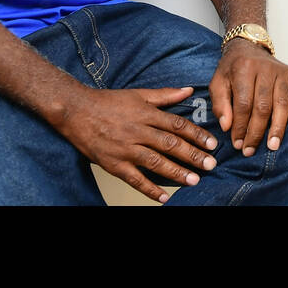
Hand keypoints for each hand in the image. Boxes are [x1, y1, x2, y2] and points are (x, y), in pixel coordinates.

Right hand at [55, 84, 218, 202]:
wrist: (75, 111)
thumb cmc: (107, 102)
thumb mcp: (138, 94)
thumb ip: (165, 95)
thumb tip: (188, 91)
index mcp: (146, 113)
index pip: (177, 124)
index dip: (196, 134)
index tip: (212, 143)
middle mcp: (138, 131)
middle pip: (170, 144)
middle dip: (193, 155)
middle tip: (211, 164)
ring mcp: (125, 149)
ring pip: (155, 162)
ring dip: (176, 172)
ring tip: (194, 180)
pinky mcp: (113, 164)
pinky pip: (134, 179)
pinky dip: (150, 189)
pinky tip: (165, 197)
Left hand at [210, 40, 287, 157]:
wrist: (248, 46)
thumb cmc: (232, 68)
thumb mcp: (218, 81)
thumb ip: (220, 104)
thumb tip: (227, 127)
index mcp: (243, 69)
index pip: (243, 104)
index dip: (240, 126)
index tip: (237, 143)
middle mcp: (264, 69)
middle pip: (263, 106)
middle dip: (256, 132)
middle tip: (250, 149)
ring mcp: (280, 72)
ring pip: (281, 104)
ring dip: (277, 127)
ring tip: (273, 146)